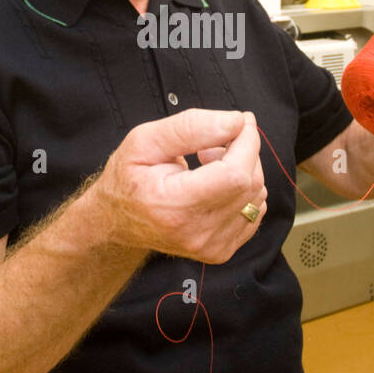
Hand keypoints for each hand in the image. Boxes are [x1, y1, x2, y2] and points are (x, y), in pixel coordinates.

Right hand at [93, 109, 266, 263]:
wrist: (116, 223)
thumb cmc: (127, 179)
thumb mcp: (145, 141)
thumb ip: (190, 127)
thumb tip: (235, 122)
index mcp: (173, 206)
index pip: (235, 174)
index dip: (246, 142)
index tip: (239, 121)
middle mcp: (195, 233)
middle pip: (250, 184)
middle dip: (244, 151)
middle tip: (215, 141)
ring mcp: (211, 247)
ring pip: (257, 197)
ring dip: (243, 170)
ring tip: (210, 163)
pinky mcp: (221, 251)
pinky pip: (254, 212)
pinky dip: (243, 191)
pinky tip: (217, 184)